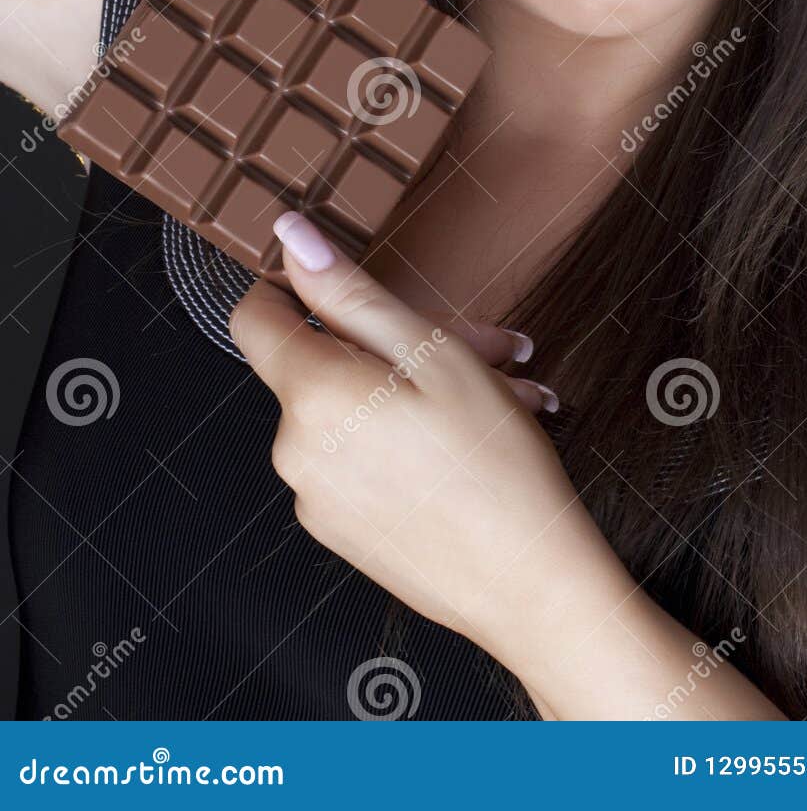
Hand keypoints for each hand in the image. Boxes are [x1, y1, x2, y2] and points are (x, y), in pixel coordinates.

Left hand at [229, 212, 603, 664]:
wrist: (532, 589)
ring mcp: (316, 497)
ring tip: (505, 394)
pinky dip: (408, 436)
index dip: (296, 285)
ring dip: (419, 387)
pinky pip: (361, 458)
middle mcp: (295, 451)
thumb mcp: (433, 352)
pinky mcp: (341, 530)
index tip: (351, 283)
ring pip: (353, 409)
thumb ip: (351, 292)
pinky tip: (477, 437)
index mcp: (310, 397)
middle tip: (486, 343)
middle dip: (402, 339)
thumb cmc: (494, 468)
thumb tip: (289, 237)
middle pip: (327, 361)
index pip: (254, 315)